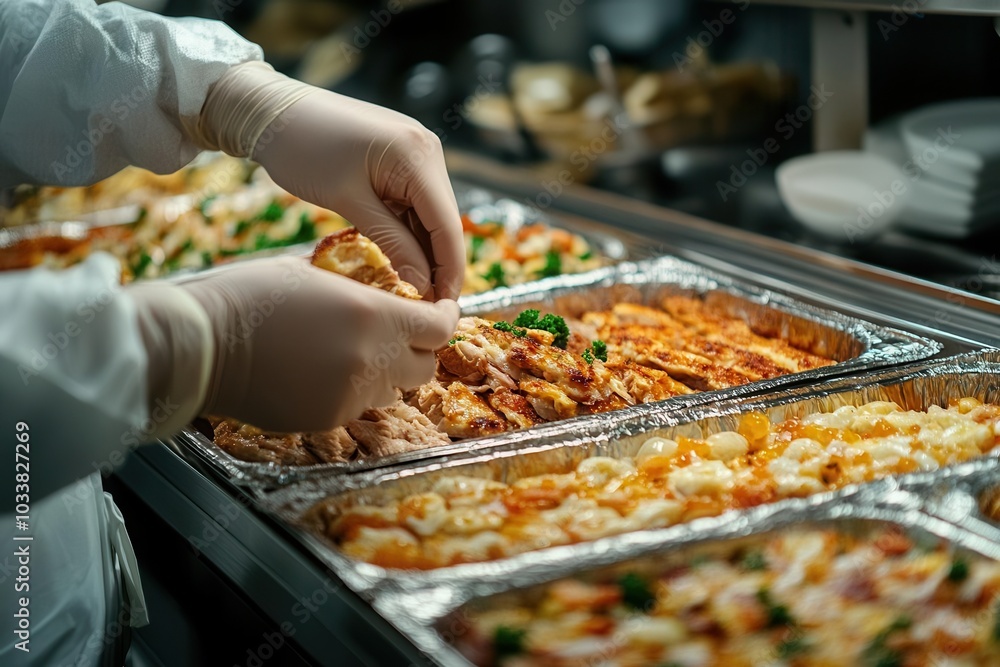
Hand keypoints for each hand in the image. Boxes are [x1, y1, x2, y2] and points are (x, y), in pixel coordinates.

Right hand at [177, 256, 458, 431]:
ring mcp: (350, 395)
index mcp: (373, 316)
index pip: (439, 327)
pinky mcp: (327, 419)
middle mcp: (371, 360)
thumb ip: (359, 294)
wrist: (200, 344)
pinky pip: (358, 406)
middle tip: (401, 334)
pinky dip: (352, 391)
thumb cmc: (249, 296)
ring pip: (392, 389)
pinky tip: (322, 371)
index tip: (440, 311)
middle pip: (425, 366)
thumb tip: (382, 300)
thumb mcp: (313, 275)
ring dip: (385, 371)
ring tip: (351, 351)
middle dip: (419, 349)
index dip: (445, 318)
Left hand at [194, 62, 464, 299]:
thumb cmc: (302, 149)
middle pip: (443, 220)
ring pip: (428, 214)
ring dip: (422, 250)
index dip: (449, 271)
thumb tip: (422, 284)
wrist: (269, 109)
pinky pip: (412, 202)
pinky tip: (400, 259)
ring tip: (414, 291)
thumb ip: (391, 242)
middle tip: (429, 308)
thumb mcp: (347, 201)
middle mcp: (427, 150)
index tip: (444, 309)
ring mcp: (415, 152)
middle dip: (438, 265)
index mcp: (418, 156)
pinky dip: (407, 231)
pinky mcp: (400, 158)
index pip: (447, 225)